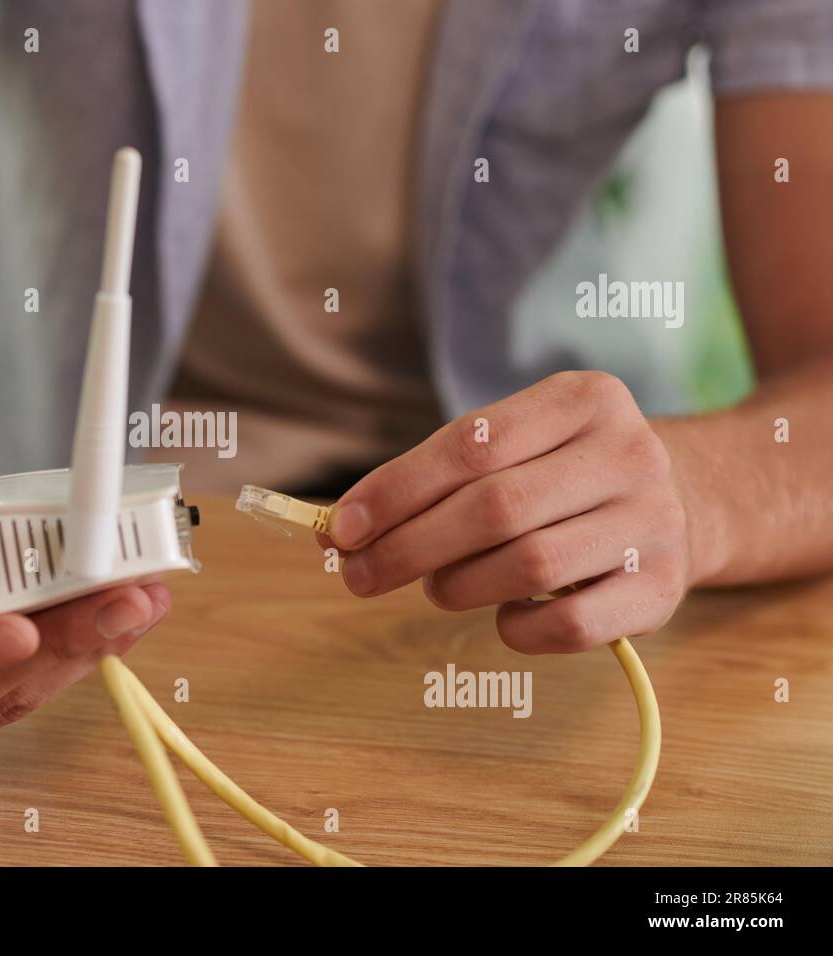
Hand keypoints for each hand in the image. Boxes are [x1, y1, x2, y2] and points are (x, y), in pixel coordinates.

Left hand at [323, 372, 689, 652]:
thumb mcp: (515, 447)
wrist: (688, 499)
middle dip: (410, 548)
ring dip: (459, 586)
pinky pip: (570, 624)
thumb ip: (434, 477)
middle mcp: (629, 453)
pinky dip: (515, 628)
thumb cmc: (564, 473)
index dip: (395, 490)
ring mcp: (654, 522)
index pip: (470, 444)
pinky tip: (500, 616)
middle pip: (495, 508)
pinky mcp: (664, 589)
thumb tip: (341, 531)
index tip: (341, 529)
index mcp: (583, 399)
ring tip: (437, 587)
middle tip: (360, 576)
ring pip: (529, 567)